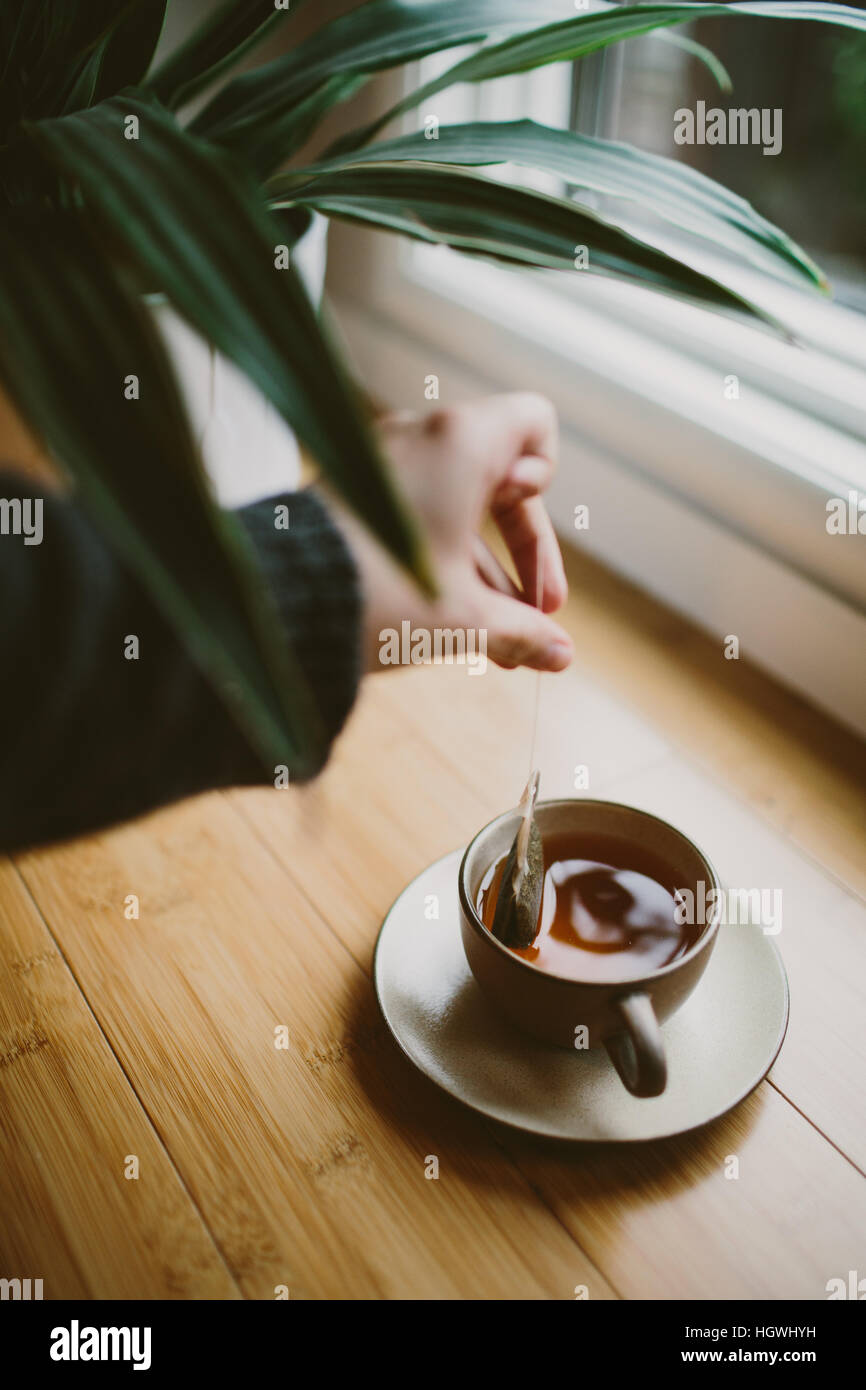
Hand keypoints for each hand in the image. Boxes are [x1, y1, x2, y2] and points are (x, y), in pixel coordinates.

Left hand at [318, 393, 573, 674]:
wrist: (280, 603)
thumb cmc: (382, 594)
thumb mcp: (466, 619)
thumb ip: (523, 630)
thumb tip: (561, 656)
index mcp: (461, 441)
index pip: (535, 423)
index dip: (546, 481)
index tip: (526, 536)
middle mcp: (423, 437)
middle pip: (502, 477)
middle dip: (526, 550)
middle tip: (543, 611)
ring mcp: (384, 464)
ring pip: (460, 509)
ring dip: (489, 572)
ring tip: (507, 645)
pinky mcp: (355, 494)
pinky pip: (419, 518)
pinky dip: (444, 560)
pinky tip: (460, 626)